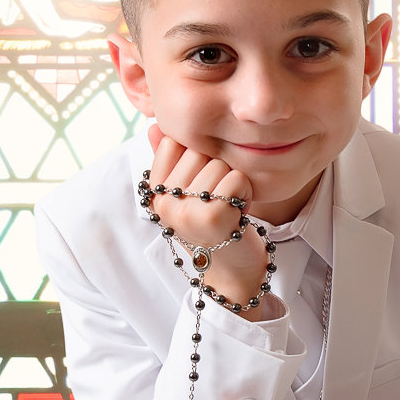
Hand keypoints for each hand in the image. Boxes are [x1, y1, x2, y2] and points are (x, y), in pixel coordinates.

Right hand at [145, 124, 268, 313]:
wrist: (234, 273)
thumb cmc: (215, 226)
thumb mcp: (189, 192)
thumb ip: (172, 160)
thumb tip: (153, 125)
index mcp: (154, 192)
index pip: (173, 141)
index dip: (199, 156)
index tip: (204, 184)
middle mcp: (163, 203)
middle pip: (198, 150)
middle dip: (219, 169)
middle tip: (221, 198)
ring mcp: (184, 211)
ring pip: (219, 163)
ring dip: (234, 183)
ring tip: (230, 206)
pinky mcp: (210, 218)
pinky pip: (236, 179)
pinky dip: (246, 193)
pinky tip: (240, 213)